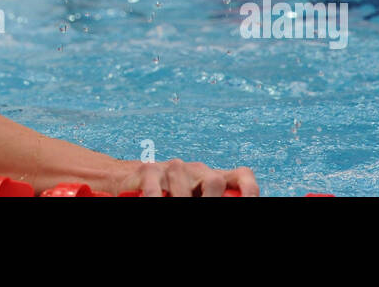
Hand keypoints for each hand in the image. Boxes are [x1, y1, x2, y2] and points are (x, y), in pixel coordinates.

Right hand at [115, 159, 258, 196]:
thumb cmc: (168, 195)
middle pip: (214, 180)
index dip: (249, 190)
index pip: (241, 175)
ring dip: (178, 197)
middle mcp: (197, 171)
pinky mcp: (148, 170)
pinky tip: (153, 202)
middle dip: (210, 199)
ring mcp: (173, 169)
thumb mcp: (192, 196)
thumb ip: (206, 198)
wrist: (129, 181)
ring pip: (180, 175)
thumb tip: (227, 201)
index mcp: (212, 179)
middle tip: (196, 209)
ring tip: (172, 204)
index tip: (249, 201)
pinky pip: (154, 188)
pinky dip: (154, 198)